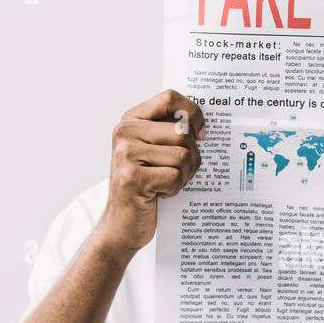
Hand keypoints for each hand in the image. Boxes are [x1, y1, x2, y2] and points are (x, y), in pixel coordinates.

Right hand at [97, 89, 204, 256]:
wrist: (121, 224)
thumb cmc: (147, 186)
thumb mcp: (156, 152)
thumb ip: (171, 132)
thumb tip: (201, 123)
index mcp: (132, 120)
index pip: (169, 98)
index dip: (193, 113)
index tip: (200, 134)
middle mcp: (124, 132)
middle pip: (182, 132)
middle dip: (191, 156)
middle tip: (178, 172)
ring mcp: (125, 154)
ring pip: (183, 155)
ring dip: (184, 175)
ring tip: (167, 184)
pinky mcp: (131, 178)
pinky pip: (175, 176)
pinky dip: (174, 189)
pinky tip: (159, 194)